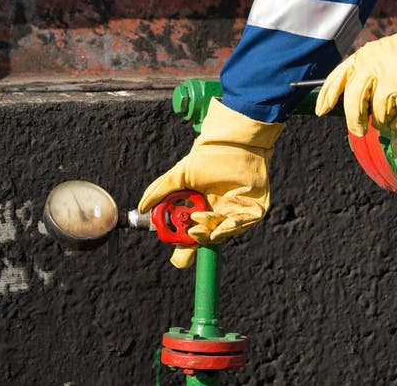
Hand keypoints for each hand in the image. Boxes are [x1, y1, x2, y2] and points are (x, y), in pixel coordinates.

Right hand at [138, 99, 283, 267]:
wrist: (232, 143)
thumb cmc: (208, 157)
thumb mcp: (180, 175)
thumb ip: (160, 191)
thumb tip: (141, 208)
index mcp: (201, 212)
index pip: (192, 238)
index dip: (184, 248)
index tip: (176, 254)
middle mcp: (219, 216)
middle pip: (207, 241)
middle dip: (196, 243)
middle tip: (188, 235)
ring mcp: (237, 214)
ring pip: (223, 234)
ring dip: (209, 230)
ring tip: (198, 217)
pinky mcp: (255, 210)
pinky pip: (243, 225)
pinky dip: (230, 227)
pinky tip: (219, 224)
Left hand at [315, 15, 396, 135]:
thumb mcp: (380, 51)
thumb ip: (364, 68)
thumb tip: (349, 97)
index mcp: (364, 56)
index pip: (339, 76)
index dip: (327, 95)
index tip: (320, 111)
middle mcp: (374, 66)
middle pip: (355, 102)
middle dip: (354, 121)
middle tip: (359, 131)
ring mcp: (393, 78)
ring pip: (379, 114)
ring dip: (385, 123)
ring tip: (392, 121)